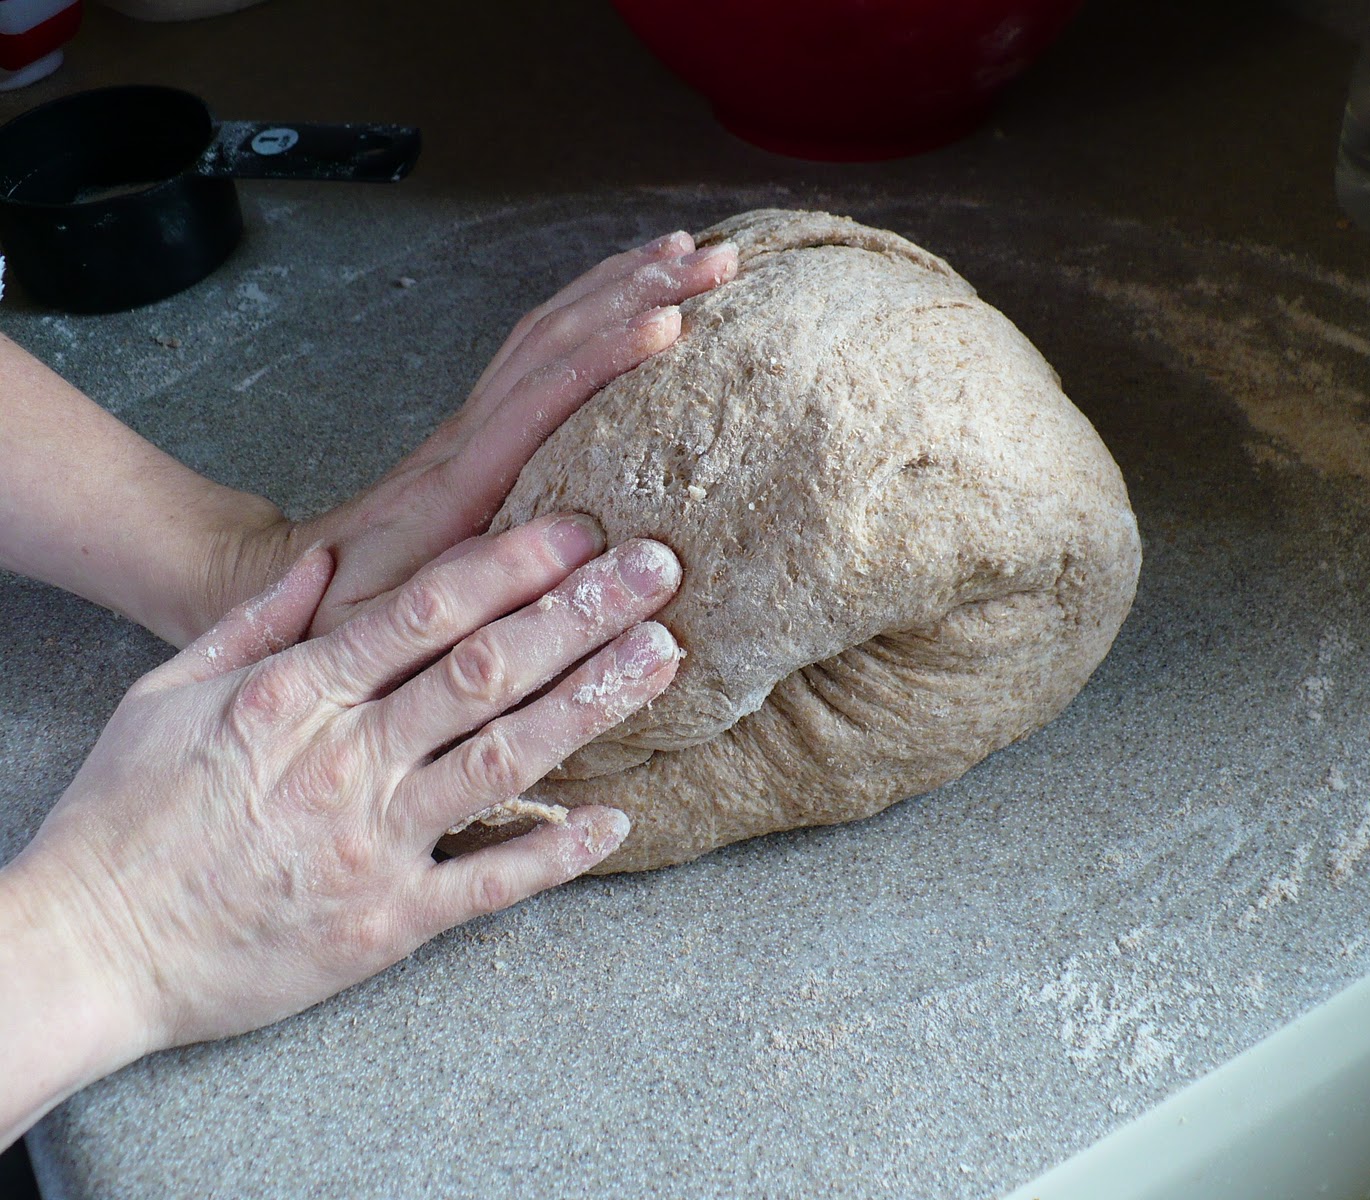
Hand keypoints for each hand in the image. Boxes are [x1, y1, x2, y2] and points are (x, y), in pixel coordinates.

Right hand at [0, 514, 680, 1138]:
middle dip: (581, 614)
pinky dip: (557, 852)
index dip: (515, 566)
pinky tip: (620, 821)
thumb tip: (323, 561)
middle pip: (487, 670)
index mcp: (297, 697)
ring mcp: (375, 842)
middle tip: (659, 570)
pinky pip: (489, 883)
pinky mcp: (387, 922)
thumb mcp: (167, 695)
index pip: (426, 612)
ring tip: (662, 659)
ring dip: (592, 704)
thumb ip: (255, 621)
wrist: (87, 950)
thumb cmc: (121, 819)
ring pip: (506, 759)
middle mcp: (348, 760)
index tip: (583, 532)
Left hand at [212, 231, 735, 638]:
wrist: (274, 578)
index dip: (608, 357)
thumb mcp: (393, 623)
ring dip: (621, 283)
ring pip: (550, 329)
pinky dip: (589, 308)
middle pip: (559, 337)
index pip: (544, 398)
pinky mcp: (477, 427)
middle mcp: (470, 433)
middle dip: (640, 291)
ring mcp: (472, 422)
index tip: (673, 325)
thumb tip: (558, 571)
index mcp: (461, 480)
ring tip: (691, 255)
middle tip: (718, 264)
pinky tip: (630, 296)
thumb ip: (462, 596)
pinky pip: (538, 348)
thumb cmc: (339, 614)